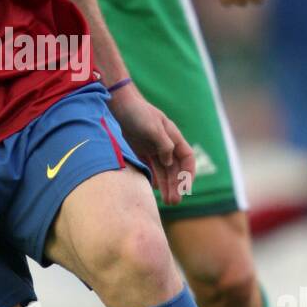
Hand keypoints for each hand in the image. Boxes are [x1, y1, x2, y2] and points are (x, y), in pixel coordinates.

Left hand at [109, 85, 194, 206]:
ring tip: (167, 202)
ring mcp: (153, 148)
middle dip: (177, 185)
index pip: (187, 158)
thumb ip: (164, 144)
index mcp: (173, 137)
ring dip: (167, 186)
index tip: (186, 187)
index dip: (189, 173)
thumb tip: (169, 162)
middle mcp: (165, 144)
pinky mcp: (141, 151)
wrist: (118, 104)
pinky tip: (154, 189)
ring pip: (163, 171)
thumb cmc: (138, 112)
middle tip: (174, 202)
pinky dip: (154, 179)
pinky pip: (150, 168)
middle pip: (175, 168)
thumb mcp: (153, 126)